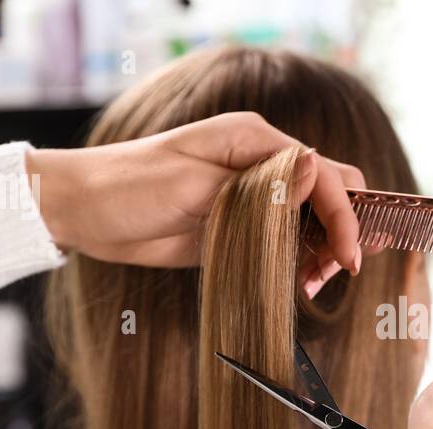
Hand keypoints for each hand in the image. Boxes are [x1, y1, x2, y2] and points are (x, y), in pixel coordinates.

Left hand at [25, 111, 366, 295]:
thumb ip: (260, 182)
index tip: (349, 258)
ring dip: (321, 251)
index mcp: (254, 140)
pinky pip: (283, 241)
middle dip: (341, 232)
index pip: (322, 173)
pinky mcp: (238, 224)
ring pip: (311, 220)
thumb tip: (318, 167)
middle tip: (336, 273)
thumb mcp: (194, 183)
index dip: (343, 215)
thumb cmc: (129, 188)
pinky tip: (297, 283)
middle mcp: (260, 163)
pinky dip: (297, 262)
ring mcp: (251, 195)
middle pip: (327, 191)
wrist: (83, 212)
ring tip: (313, 284)